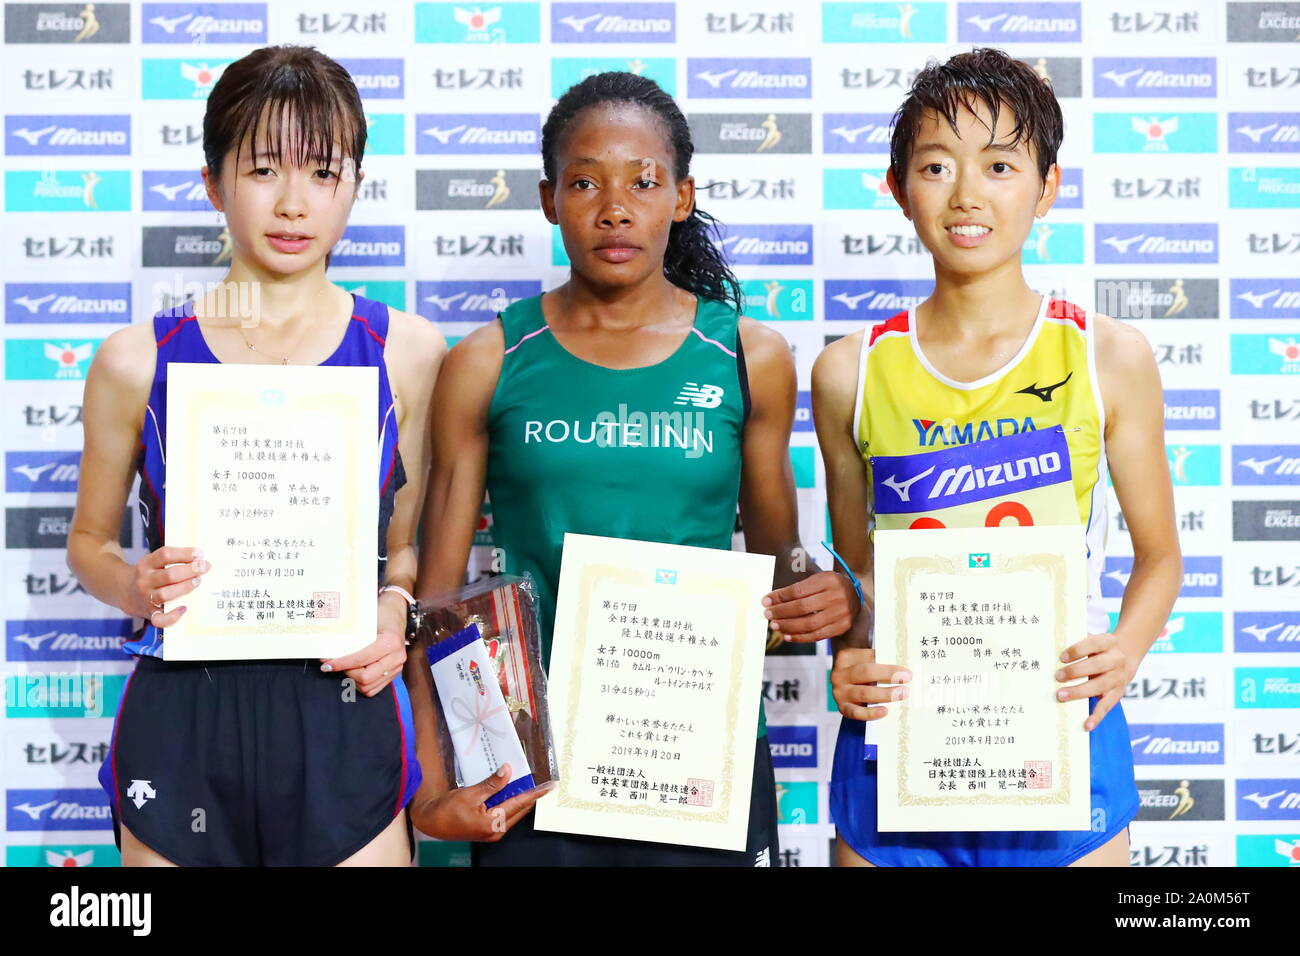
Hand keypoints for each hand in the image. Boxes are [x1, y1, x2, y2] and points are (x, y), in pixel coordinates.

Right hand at [130, 546, 208, 626]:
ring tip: (197, 581)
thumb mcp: (153, 562)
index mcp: (146, 564)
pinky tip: (184, 609)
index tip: (199, 553)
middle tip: (205, 567)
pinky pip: (160, 619)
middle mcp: (144, 581)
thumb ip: (172, 559)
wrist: (126, 592)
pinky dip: (173, 616)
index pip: (165, 555)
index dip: (184, 553)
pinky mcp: (150, 613)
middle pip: (169, 575)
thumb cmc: (150, 575)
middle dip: (190, 570)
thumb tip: (199, 559)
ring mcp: (147, 598)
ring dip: (185, 588)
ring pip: (166, 594)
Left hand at [320, 591, 407, 695]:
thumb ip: (351, 638)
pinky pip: (374, 688)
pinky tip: (355, 673)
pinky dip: (361, 684)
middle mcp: (396, 656)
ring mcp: (397, 667)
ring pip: (369, 687)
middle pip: (365, 677)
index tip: (326, 664)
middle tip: (337, 665)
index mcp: (390, 641)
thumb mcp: (365, 622)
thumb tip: (328, 653)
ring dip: (353, 680)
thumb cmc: (379, 615)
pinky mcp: (395, 673)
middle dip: (347, 672)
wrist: (396, 615)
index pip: (361, 659)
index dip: (341, 663)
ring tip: (346, 668)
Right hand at [416, 765, 553, 841]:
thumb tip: (508, 771)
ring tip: (528, 785)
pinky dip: (508, 802)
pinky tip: (509, 792)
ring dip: (519, 798)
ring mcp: (492, 832)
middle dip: (530, 796)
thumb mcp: (471, 793)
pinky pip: (504, 814)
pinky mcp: (487, 829)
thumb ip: (492, 784)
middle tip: (542, 783)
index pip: (520, 803)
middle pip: (519, 810)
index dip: (536, 793)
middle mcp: (496, 831)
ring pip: (513, 812)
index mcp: (494, 823)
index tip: (549, 786)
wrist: (430, 822)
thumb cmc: (447, 810)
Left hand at [763, 571, 858, 642]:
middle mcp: (836, 596)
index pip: (798, 590)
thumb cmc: (829, 587)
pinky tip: (787, 635)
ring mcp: (840, 613)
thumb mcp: (817, 579)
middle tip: (768, 614)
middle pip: (802, 607)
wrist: (855, 595)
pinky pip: (817, 635)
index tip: (766, 600)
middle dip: (781, 612)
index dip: (780, 597)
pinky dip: (800, 637)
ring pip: (809, 624)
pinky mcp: (841, 627)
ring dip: (788, 626)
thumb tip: (772, 600)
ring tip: (775, 625)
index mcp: (828, 580)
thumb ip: (797, 588)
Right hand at [830, 647, 911, 720]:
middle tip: (907, 678)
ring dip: (885, 694)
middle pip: (866, 672)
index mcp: (846, 657)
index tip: (906, 669)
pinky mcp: (843, 707)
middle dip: (888, 675)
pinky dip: (871, 713)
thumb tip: (902, 668)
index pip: (869, 657)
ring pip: (864, 693)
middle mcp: (840, 674)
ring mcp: (840, 692)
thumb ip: (878, 659)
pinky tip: (885, 711)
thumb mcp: (863, 658)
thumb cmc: (859, 668)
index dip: (887, 663)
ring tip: (902, 693)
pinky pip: (856, 712)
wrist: (842, 682)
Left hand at [1056, 632, 1135, 730]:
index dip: (1078, 650)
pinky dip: (1096, 716)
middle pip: (1097, 665)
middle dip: (1076, 671)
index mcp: (1108, 642)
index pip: (1094, 643)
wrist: (1124, 658)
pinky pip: (1106, 706)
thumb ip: (1075, 642)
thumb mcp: (1091, 641)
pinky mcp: (1117, 694)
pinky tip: (1086, 724)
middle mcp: (1116, 660)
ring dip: (1079, 692)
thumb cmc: (1098, 649)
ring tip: (1061, 695)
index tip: (1061, 657)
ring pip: (1100, 686)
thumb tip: (1049, 648)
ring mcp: (1118, 678)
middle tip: (1057, 677)